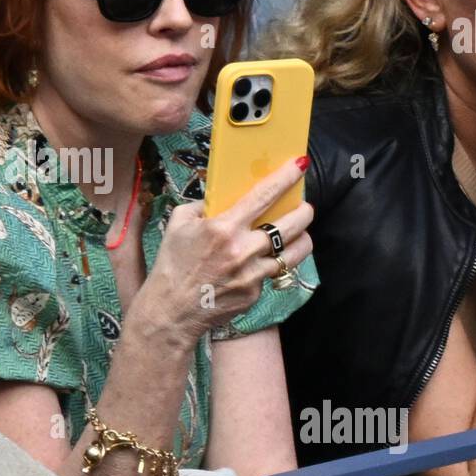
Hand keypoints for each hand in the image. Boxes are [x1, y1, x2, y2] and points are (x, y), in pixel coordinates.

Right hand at [135, 156, 312, 346]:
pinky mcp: (255, 293)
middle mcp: (243, 250)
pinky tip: (263, 261)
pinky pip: (273, 273)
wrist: (171, 310)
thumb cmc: (171, 264)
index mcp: (223, 228)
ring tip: (299, 233)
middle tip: (304, 207)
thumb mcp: (178, 223)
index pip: (263, 196)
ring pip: (294, 252)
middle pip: (291, 225)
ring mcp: (253, 274)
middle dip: (304, 212)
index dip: (285, 178)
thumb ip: (202, 206)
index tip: (300, 165)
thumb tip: (221, 198)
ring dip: (302, 239)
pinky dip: (272, 264)